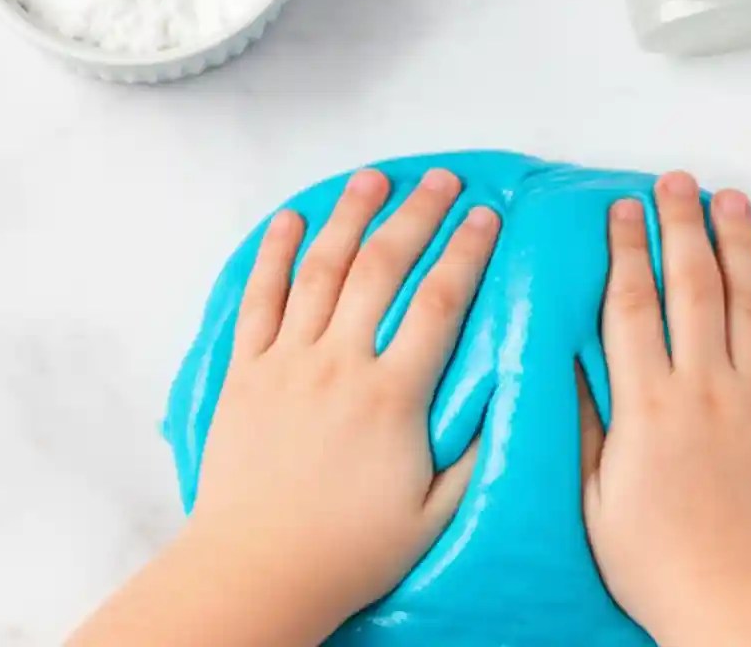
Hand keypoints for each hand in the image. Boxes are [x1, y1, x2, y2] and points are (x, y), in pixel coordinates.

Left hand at [71, 168, 497, 646]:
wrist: (258, 571)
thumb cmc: (349, 551)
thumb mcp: (435, 514)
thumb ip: (473, 453)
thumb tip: (504, 397)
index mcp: (392, 396)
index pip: (439, 303)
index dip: (466, 252)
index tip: (486, 216)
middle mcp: (339, 366)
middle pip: (382, 269)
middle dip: (416, 215)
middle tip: (441, 179)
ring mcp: (287, 364)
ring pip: (321, 271)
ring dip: (349, 218)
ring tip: (374, 179)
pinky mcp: (245, 374)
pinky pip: (258, 301)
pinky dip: (272, 256)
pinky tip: (289, 220)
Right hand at [581, 172, 750, 645]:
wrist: (745, 602)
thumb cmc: (661, 564)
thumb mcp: (595, 500)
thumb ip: (588, 425)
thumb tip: (572, 364)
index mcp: (646, 406)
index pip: (631, 305)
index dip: (625, 249)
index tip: (622, 210)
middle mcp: (704, 388)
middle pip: (691, 285)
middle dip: (681, 224)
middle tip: (675, 180)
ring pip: (747, 300)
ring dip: (736, 242)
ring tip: (729, 198)